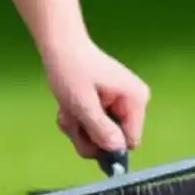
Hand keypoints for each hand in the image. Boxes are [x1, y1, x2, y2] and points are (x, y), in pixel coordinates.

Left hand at [45, 38, 150, 157]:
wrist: (59, 45)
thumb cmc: (70, 67)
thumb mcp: (82, 103)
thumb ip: (100, 128)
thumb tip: (117, 149)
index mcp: (135, 100)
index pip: (130, 141)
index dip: (106, 144)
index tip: (85, 132)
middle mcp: (134, 104)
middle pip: (113, 142)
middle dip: (87, 135)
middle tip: (72, 116)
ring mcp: (121, 106)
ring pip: (99, 138)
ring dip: (78, 129)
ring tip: (67, 110)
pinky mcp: (109, 107)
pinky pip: (94, 128)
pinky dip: (77, 122)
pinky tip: (69, 107)